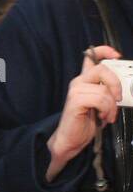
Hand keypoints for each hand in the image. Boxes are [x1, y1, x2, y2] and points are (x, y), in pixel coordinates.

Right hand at [46, 45, 121, 179]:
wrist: (70, 140)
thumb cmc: (84, 122)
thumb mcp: (100, 104)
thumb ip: (107, 92)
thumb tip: (121, 89)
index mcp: (84, 80)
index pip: (90, 57)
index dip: (104, 51)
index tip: (116, 56)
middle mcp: (78, 82)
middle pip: (102, 69)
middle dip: (116, 83)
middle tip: (118, 98)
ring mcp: (76, 90)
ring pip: (104, 90)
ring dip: (112, 106)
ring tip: (108, 116)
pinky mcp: (75, 101)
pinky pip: (100, 99)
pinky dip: (106, 110)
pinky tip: (102, 117)